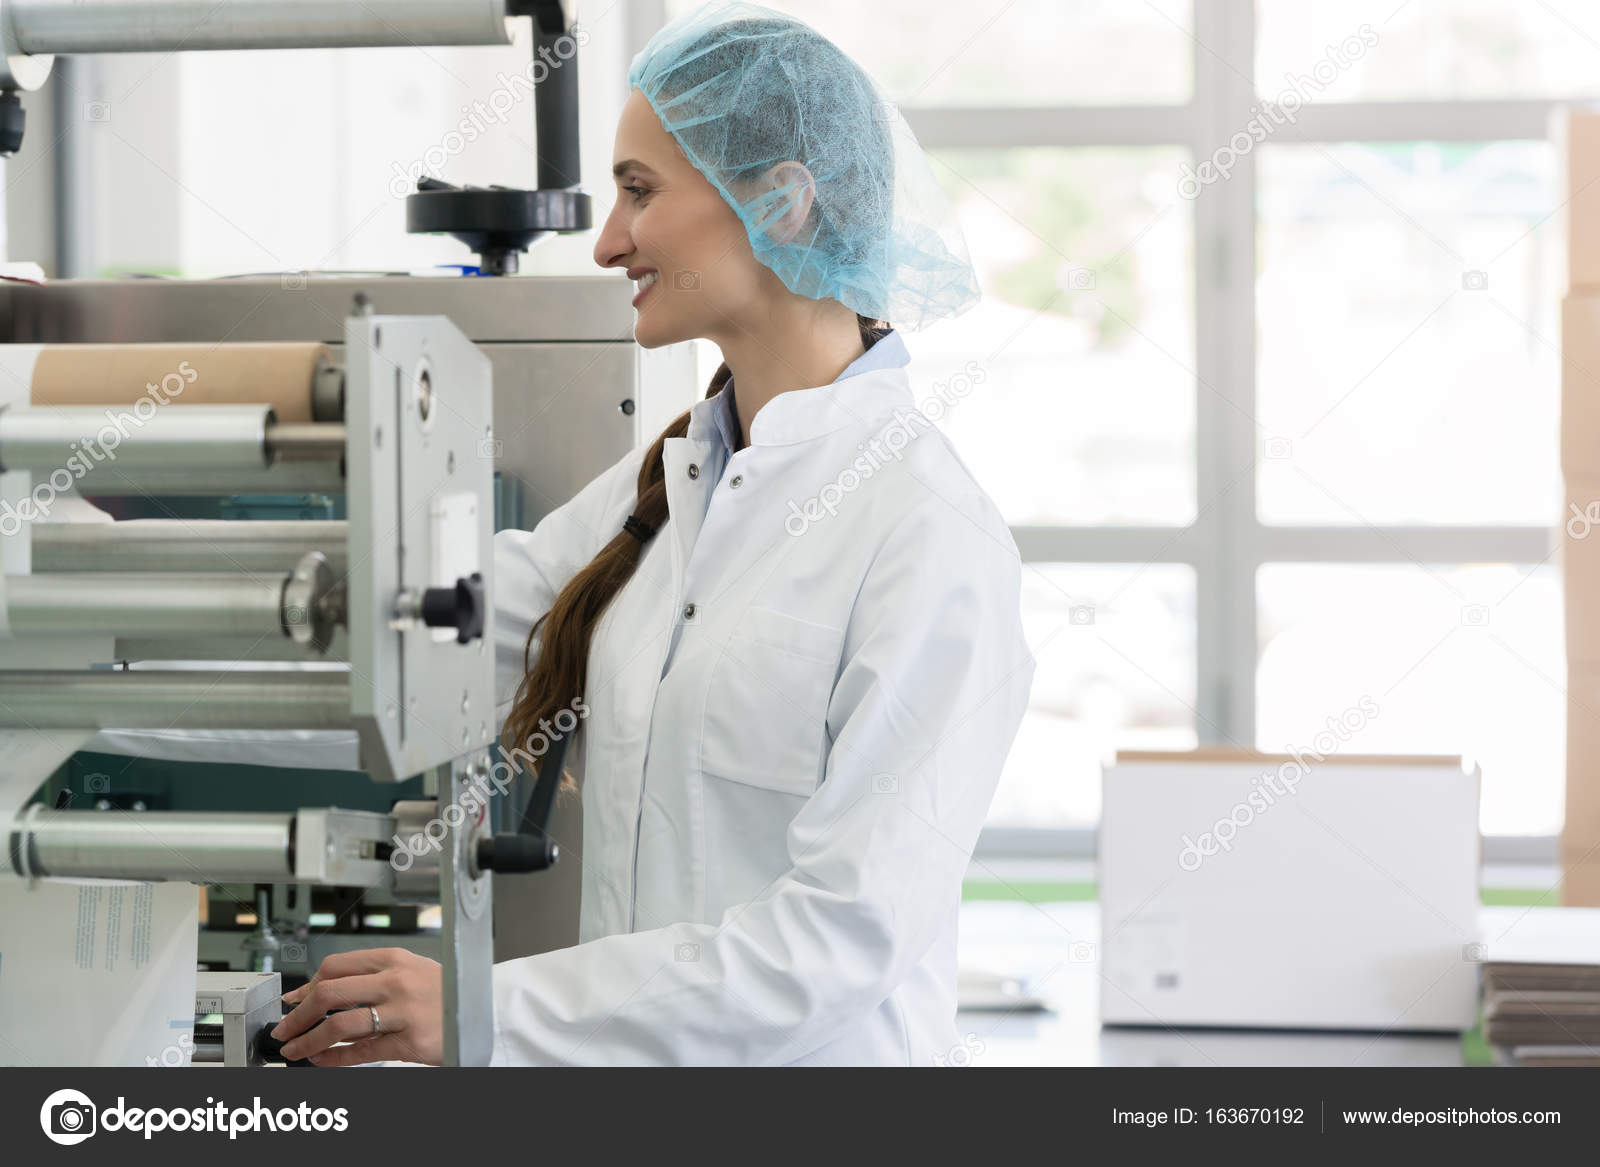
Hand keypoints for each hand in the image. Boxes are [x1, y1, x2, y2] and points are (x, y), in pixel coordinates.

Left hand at [271, 947, 442, 1065]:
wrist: (483, 1009)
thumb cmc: (443, 992)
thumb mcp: (409, 972)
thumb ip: (370, 978)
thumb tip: (319, 992)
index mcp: (393, 959)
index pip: (334, 966)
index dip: (305, 986)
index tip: (292, 1001)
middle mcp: (395, 982)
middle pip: (329, 993)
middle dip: (297, 1016)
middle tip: (284, 1029)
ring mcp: (402, 1012)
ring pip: (339, 1025)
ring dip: (308, 1041)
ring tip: (295, 1050)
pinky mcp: (409, 1041)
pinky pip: (360, 1052)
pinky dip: (334, 1059)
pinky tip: (322, 1061)